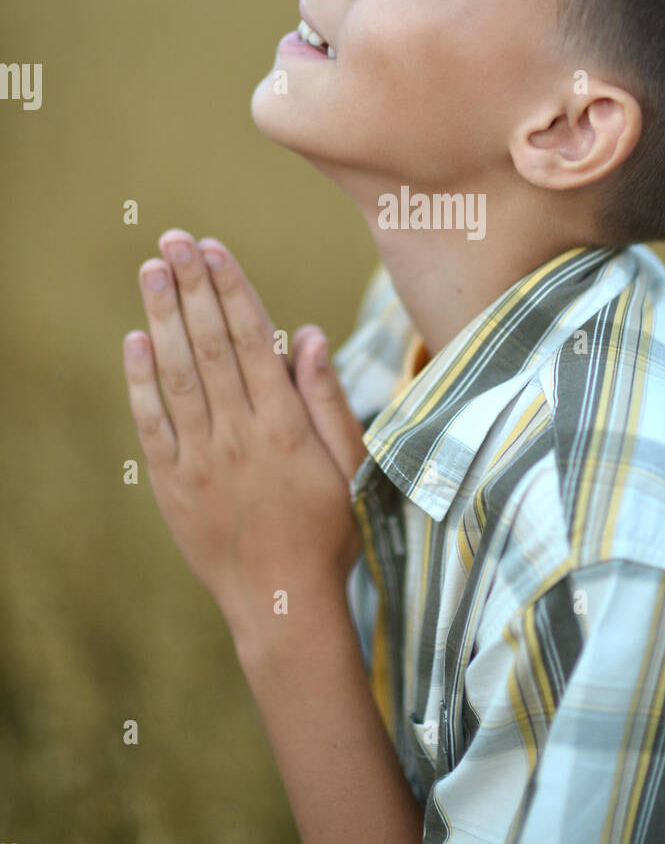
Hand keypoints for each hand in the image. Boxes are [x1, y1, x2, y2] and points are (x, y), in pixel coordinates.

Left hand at [122, 230, 365, 637]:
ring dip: (162, 318)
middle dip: (191, 287)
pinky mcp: (172, 485)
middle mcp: (240, 434)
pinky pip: (152, 425)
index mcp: (286, 425)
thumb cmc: (327, 530)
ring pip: (178, 375)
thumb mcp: (350, 463)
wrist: (283, 603)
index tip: (213, 248)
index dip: (231, 289)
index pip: (254, 340)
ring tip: (150, 270)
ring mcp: (202, 459)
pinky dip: (141, 382)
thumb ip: (327, 398)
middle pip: (211, 345)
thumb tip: (309, 334)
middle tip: (172, 240)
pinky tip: (134, 342)